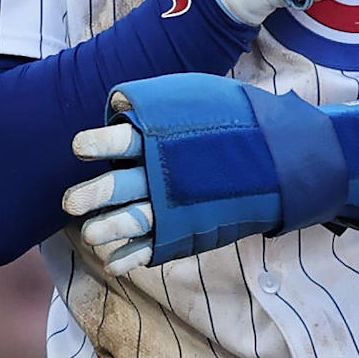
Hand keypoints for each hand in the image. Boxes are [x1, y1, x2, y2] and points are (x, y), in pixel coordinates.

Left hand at [65, 74, 358, 266]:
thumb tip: (118, 104)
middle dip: (92, 195)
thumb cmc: (237, 121)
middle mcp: (166, 172)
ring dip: (104, 229)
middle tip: (72, 203)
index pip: (121, 138)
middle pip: (118, 185)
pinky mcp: (187, 228)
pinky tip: (110, 261)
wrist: (286, 158)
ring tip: (89, 235)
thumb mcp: (199, 97)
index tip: (80, 148)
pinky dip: (127, 257)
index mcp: (164, 137)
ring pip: (130, 220)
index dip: (98, 143)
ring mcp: (177, 204)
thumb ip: (159, 105)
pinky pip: (151, 248)